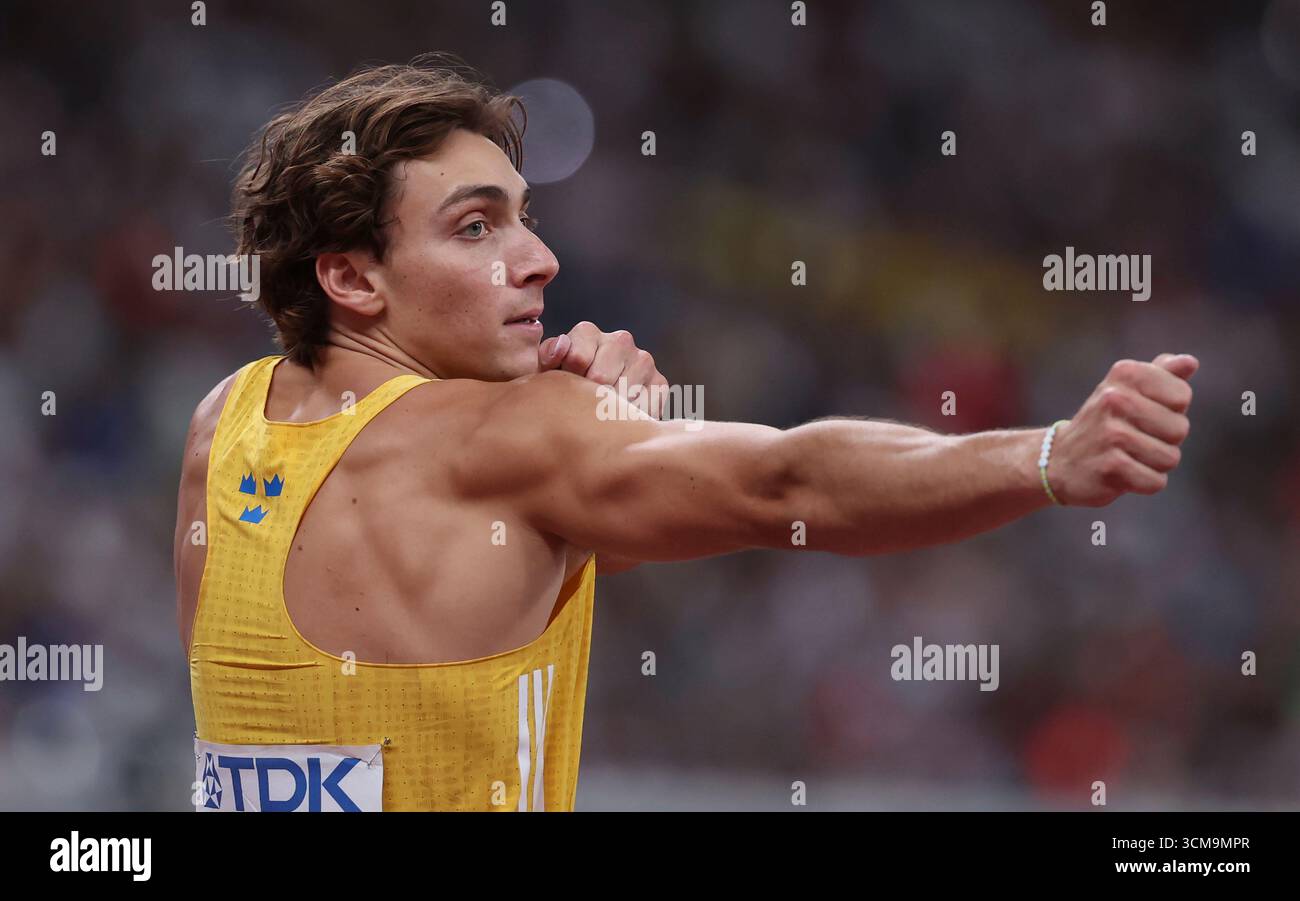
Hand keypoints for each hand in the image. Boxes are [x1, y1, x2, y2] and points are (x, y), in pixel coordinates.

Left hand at [538, 321, 670, 417]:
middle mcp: (620, 339)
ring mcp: (643, 360)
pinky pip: (643, 407)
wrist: (589, 408)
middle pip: (600, 378)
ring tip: (599, 412)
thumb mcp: (547, 373)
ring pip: (622, 393)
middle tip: (582, 405)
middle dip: (588, 397)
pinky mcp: (659, 383)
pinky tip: (618, 417)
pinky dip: (628, 419)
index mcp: (587, 332)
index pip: (577, 358)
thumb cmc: (565, 389)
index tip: (565, 389)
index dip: (568, 381)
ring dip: (608, 410)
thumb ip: (548, 357)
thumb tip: (562, 348)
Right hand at [1047, 353, 1196, 506]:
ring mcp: (1110, 433)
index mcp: (1124, 374)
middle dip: (1164, 441)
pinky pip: (1155, 482)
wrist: (1058, 459)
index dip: (1169, 410)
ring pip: (1169, 458)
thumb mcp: (1127, 390)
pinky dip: (1143, 483)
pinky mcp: (1109, 466)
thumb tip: (1190, 362)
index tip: (1142, 413)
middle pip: (1179, 428)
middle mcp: (1114, 399)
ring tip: (1127, 456)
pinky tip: (1121, 474)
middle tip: (1133, 439)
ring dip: (1154, 464)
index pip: (1181, 396)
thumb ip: (1162, 374)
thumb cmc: (1105, 423)